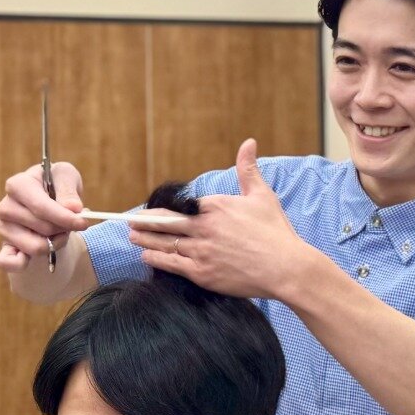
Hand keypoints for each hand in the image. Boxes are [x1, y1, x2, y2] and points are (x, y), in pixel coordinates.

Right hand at [0, 162, 88, 272]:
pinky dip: (24, 264)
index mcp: (18, 185)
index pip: (41, 207)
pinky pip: (8, 262)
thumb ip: (69, 190)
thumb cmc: (57, 185)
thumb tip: (73, 207)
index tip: (83, 223)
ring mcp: (3, 228)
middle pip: (43, 228)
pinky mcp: (5, 246)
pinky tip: (39, 254)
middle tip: (73, 224)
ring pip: (35, 247)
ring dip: (56, 243)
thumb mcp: (66, 177)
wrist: (50, 199)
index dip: (64, 218)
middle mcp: (6, 207)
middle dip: (64, 229)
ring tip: (60, 232)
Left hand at [130, 139, 315, 299]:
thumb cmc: (275, 232)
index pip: (179, 206)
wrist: (285, 267)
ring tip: (132, 236)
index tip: (149, 210)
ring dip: (145, 239)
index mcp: (214, 206)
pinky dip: (155, 259)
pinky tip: (146, 256)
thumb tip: (248, 142)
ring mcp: (200, 251)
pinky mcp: (202, 273)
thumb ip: (248, 169)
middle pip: (165, 223)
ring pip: (164, 243)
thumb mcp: (262, 195)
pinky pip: (171, 264)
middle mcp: (203, 227)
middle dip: (144, 222)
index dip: (161, 209)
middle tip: (129, 221)